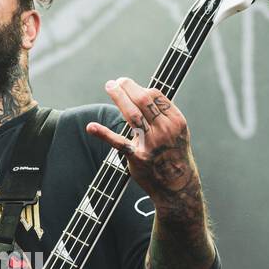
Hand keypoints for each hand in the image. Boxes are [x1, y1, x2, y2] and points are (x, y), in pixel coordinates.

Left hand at [85, 77, 199, 203]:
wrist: (177, 185)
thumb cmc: (173, 153)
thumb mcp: (177, 131)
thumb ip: (162, 113)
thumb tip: (140, 92)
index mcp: (175, 120)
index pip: (155, 95)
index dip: (138, 87)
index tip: (126, 85)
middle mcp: (165, 130)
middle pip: (143, 100)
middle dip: (126, 87)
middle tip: (115, 82)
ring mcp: (151, 144)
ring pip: (132, 115)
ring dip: (118, 97)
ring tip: (109, 86)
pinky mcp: (138, 158)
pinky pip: (119, 143)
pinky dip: (104, 134)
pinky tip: (91, 127)